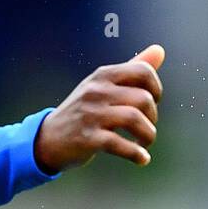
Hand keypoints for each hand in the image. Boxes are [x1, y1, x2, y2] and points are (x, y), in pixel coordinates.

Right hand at [33, 44, 163, 174]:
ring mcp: (91, 114)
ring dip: (148, 135)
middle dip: (153, 117)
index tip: (153, 103)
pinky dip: (136, 154)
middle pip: (143, 98)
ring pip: (134, 119)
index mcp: (103, 75)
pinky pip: (120, 144)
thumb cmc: (84, 110)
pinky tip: (141, 158)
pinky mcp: (87, 138)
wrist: (47, 139)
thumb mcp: (104, 85)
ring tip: (145, 142)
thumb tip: (160, 50)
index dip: (157, 89)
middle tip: (146, 127)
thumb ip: (132, 68)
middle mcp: (97, 91)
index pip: (143, 72)